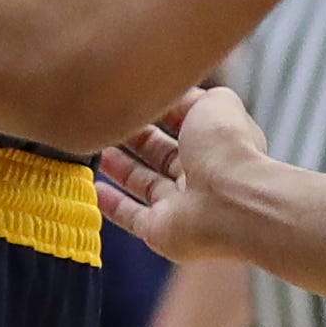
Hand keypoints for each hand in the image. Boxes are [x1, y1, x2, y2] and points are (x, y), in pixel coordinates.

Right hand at [94, 85, 274, 264]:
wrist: (234, 202)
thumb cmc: (226, 148)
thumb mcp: (212, 103)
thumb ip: (190, 97)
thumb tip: (170, 93)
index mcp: (213, 144)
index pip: (180, 124)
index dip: (156, 111)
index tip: (129, 96)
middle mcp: (197, 176)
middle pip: (159, 154)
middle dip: (132, 137)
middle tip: (103, 119)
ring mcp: (179, 207)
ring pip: (143, 184)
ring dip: (119, 168)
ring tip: (90, 146)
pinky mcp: (161, 232)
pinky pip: (131, 216)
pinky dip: (111, 204)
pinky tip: (92, 187)